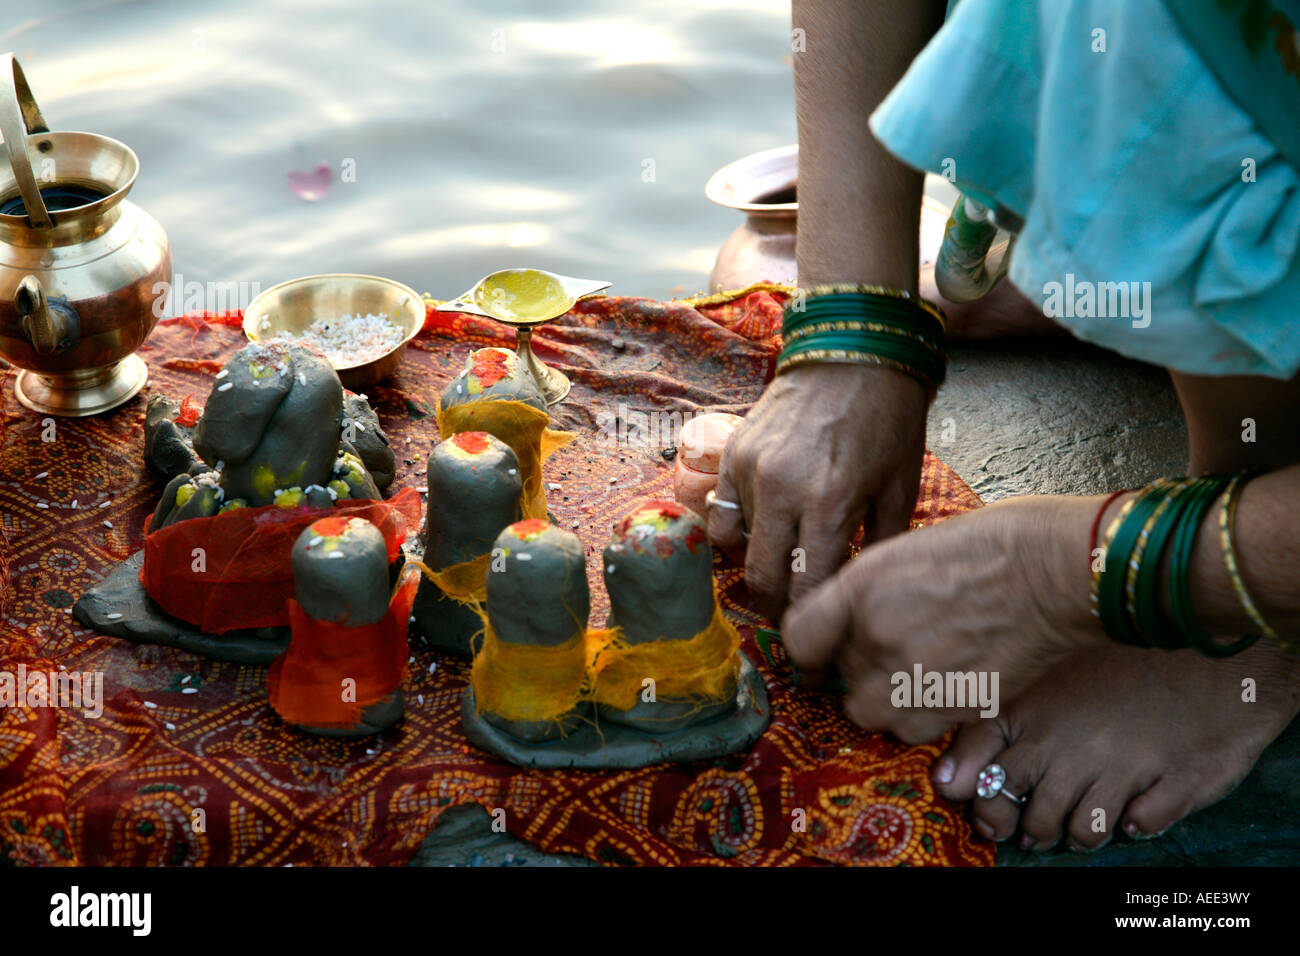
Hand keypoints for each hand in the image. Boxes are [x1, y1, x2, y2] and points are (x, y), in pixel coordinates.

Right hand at [708, 363, 927, 623]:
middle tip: (795, 623)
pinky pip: (722, 514)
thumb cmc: (887, 418)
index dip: (810, 630)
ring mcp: (751, 471)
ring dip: (760, 569)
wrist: (852, 350)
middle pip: (764, 580)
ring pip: (739, 550)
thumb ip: (881, 544)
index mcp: (832, 503)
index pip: (808, 590)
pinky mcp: (732, 454)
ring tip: (782, 576)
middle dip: (778, 610)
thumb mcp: (901, 484)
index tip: (813, 658)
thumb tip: (864, 595)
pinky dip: (738, 534)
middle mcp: (783, 491)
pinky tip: (762, 535)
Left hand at [780, 495, 1109, 742]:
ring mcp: (914, 677)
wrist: (1055, 570)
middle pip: (837, 674)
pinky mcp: (951, 707)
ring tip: (912, 672)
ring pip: (867, 712)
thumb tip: (842, 619)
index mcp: (861, 587)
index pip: (799, 638)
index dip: (808, 647)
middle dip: (855, 663)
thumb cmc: (990, 544)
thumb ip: (865, 588)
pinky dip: (916, 716)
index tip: (818, 650)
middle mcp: (877, 635)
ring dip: (881, 698)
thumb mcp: (906, 547)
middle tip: (888, 646)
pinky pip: (910, 730)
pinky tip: (939, 687)